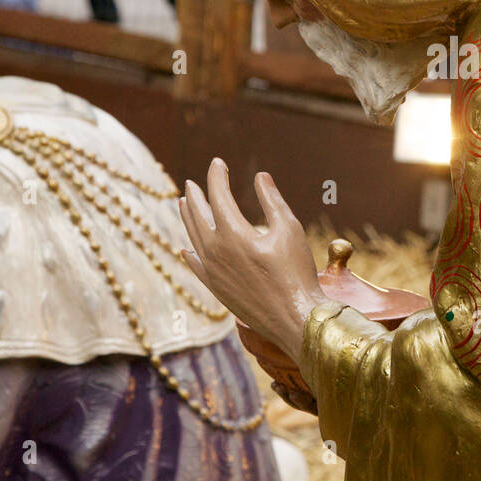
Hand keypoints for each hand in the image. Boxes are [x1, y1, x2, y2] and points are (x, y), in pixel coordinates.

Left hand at [179, 160, 324, 364]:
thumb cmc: (297, 272)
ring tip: (184, 204)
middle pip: (198, 216)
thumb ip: (272, 200)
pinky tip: (186, 249)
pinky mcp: (215, 290)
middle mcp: (215, 251)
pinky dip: (190, 254)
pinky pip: (196, 267)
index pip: (218, 196)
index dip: (217, 176)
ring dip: (188, 219)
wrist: (294, 318)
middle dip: (195, 196)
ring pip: (193, 238)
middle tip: (191, 182)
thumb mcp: (290, 229)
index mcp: (232, 233)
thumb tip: (260, 176)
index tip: (218, 162)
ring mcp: (212, 272)